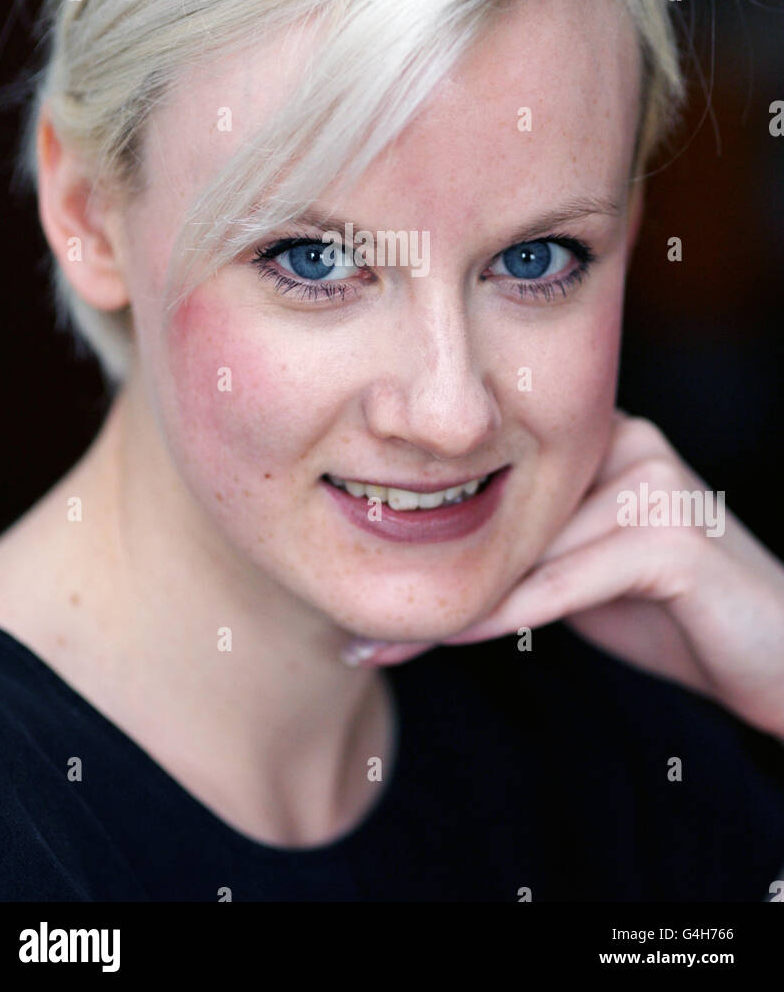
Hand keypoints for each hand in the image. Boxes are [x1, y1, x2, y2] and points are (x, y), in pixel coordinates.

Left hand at [341, 412, 783, 741]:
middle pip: (501, 508)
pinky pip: (567, 580)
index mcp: (598, 437)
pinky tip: (452, 636)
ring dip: (453, 602)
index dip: (422, 522)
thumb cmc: (676, 614)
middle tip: (352, 620)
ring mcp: (653, 483)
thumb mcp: (584, 571)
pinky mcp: (675, 538)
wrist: (777, 656)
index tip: (352, 572)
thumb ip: (529, 545)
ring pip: (527, 548)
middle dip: (425, 568)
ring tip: (382, 641)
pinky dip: (509, 613)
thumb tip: (425, 555)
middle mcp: (623, 442)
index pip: (494, 474)